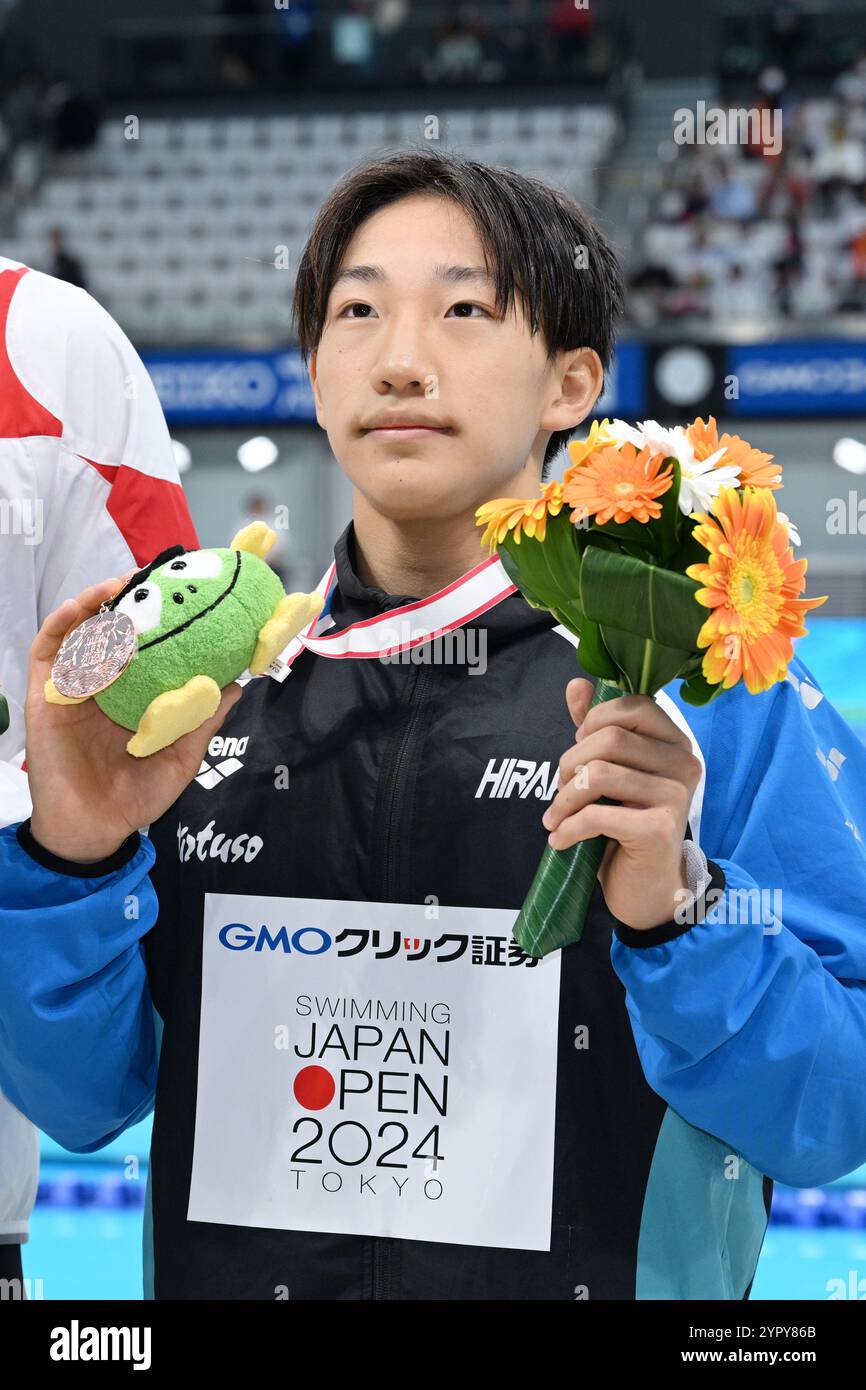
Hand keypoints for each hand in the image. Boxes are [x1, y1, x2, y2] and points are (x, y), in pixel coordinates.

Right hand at [25, 572, 243, 863]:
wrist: (96, 830)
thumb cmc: (137, 796)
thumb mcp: (181, 754)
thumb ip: (203, 718)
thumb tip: (239, 683)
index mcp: (134, 694)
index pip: (146, 645)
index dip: (161, 615)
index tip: (186, 588)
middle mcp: (104, 685)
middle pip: (112, 630)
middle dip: (130, 597)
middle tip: (155, 572)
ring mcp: (73, 688)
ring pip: (80, 632)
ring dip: (97, 602)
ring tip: (122, 583)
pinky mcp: (46, 697)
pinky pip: (48, 651)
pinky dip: (63, 623)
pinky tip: (84, 608)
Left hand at [541, 677, 700, 930]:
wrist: (648, 888)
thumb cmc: (627, 825)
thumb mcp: (611, 773)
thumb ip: (595, 729)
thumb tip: (576, 684)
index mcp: (676, 743)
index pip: (633, 706)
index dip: (593, 722)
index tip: (578, 749)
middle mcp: (684, 764)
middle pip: (609, 738)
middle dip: (570, 763)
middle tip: (562, 790)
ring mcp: (676, 797)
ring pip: (599, 774)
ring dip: (565, 797)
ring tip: (558, 815)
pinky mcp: (660, 829)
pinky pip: (597, 814)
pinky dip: (568, 827)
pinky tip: (560, 839)